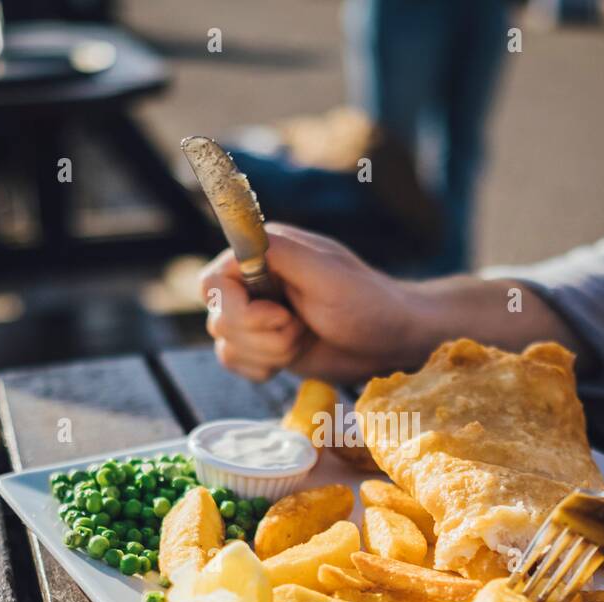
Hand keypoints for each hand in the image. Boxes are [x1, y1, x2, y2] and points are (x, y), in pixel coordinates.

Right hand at [197, 223, 419, 381]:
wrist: (391, 341)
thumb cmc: (368, 304)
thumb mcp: (326, 274)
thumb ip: (279, 252)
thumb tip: (240, 230)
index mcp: (263, 254)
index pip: (212, 281)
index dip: (238, 308)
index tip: (279, 317)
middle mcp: (253, 281)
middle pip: (218, 319)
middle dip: (263, 337)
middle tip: (302, 329)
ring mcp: (257, 316)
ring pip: (226, 345)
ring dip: (268, 353)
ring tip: (304, 339)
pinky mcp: (263, 345)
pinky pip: (235, 363)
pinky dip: (262, 368)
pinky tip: (292, 358)